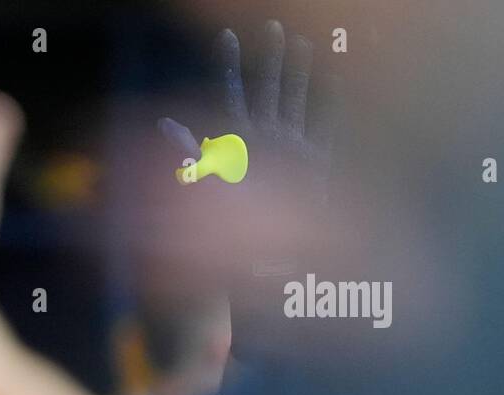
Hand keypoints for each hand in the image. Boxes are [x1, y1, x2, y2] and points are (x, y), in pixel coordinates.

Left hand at [157, 21, 340, 272]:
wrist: (253, 259)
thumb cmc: (222, 229)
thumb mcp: (200, 186)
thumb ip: (187, 154)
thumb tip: (164, 123)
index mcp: (235, 140)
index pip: (231, 93)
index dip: (228, 65)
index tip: (226, 36)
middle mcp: (262, 138)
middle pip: (267, 88)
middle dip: (270, 57)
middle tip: (273, 25)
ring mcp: (289, 149)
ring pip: (296, 101)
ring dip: (300, 73)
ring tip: (305, 43)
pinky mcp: (314, 166)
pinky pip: (324, 128)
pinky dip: (331, 106)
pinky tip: (338, 81)